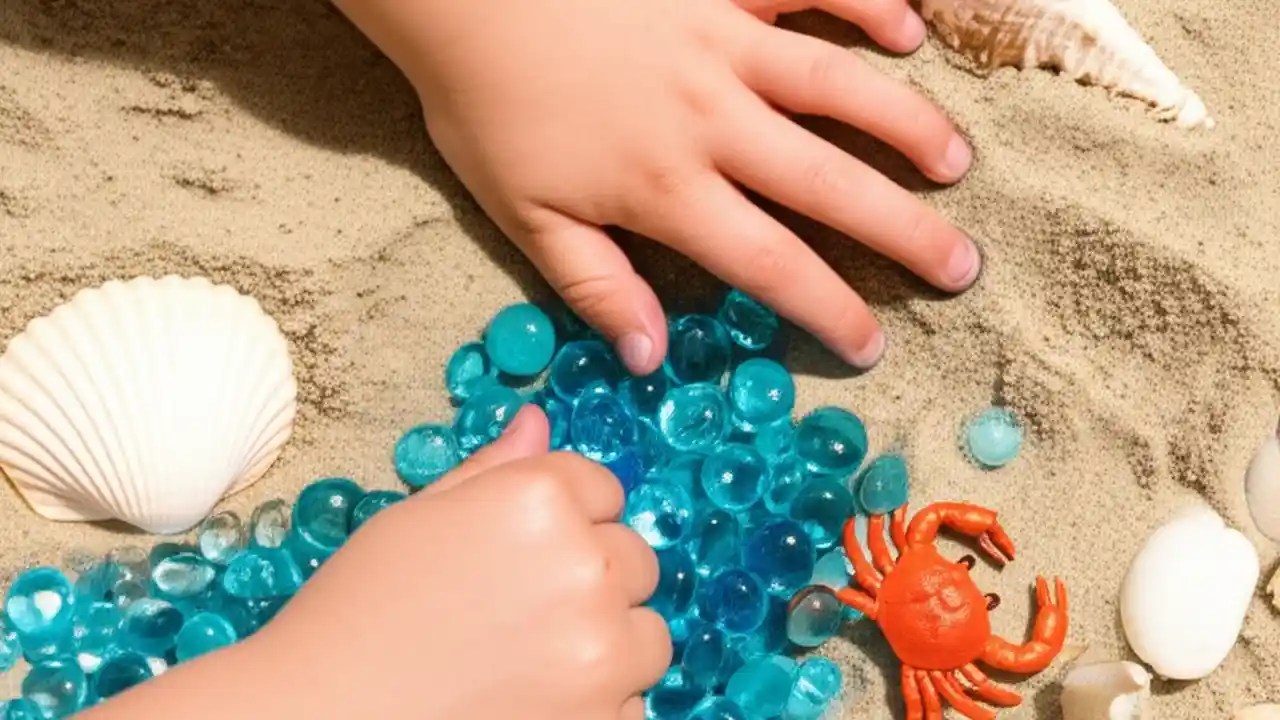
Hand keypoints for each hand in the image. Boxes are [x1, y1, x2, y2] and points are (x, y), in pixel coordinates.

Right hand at [256, 406, 668, 719]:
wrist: (319, 717)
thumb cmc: (356, 615)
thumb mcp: (416, 520)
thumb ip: (492, 471)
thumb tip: (537, 423)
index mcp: (538, 500)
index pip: (604, 488)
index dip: (568, 519)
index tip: (525, 553)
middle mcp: (584, 566)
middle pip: (635, 559)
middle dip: (593, 580)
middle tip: (521, 614)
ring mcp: (601, 652)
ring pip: (646, 635)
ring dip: (607, 646)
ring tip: (529, 664)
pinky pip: (633, 705)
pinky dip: (598, 708)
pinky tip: (534, 705)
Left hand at [335, 0, 978, 372]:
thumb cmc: (489, 107)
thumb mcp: (525, 215)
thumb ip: (597, 287)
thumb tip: (652, 358)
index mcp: (667, 187)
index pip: (769, 264)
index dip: (828, 310)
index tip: (872, 345)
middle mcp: (714, 119)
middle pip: (828, 185)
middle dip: (902, 231)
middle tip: (961, 265)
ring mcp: (724, 42)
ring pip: (838, 87)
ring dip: (905, 125)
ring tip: (954, 162)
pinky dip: (864, 3)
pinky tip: (908, 30)